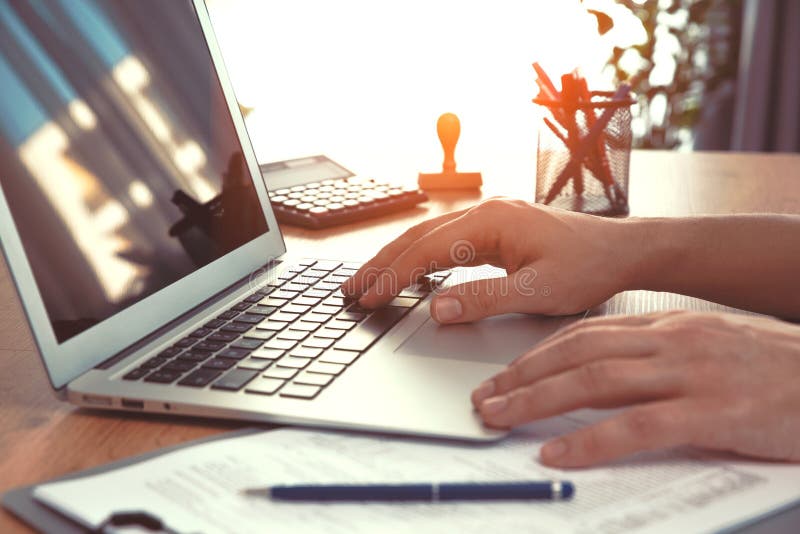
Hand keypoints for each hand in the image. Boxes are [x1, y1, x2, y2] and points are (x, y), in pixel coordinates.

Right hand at [342, 198, 637, 322]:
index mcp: (490, 221)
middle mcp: (484, 213)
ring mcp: (487, 219)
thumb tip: (435, 309)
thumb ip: (484, 299)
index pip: (426, 249)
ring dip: (395, 259)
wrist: (622, 250)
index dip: (392, 276)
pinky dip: (418, 258)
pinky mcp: (493, 230)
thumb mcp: (538, 291)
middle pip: (417, 237)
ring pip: (427, 237)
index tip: (368, 298)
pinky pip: (444, 242)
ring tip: (367, 281)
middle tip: (351, 289)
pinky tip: (407, 272)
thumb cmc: (588, 266)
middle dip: (381, 264)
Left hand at [471, 311, 799, 466]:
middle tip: (486, 398)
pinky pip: (636, 427)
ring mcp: (690, 374)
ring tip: (500, 419)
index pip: (584, 333)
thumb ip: (660, 356)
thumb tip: (608, 376)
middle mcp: (671, 341)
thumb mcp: (710, 346)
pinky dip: (590, 441)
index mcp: (667, 325)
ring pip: (594, 382)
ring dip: (538, 402)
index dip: (537, 355)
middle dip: (523, 376)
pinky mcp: (713, 413)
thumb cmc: (775, 366)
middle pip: (577, 354)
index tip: (507, 373)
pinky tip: (558, 453)